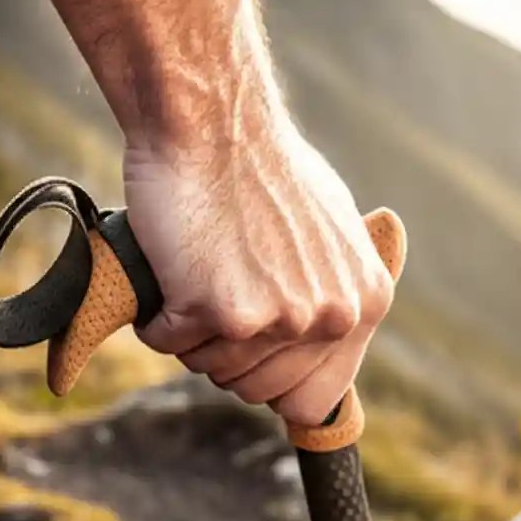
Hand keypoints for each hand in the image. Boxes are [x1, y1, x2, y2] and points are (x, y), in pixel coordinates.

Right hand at [123, 125, 394, 425]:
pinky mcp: (221, 311)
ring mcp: (278, 318)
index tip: (250, 354)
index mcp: (365, 303)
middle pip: (256, 390)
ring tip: (194, 269)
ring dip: (190, 331)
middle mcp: (330, 318)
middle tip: (211, 291)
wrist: (215, 122)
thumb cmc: (262, 164)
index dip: (273, 381)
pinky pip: (168, 343)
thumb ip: (334, 287)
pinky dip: (156, 314)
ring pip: (210, 368)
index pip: (316, 399)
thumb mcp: (331, 227)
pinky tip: (169, 265)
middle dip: (226, 351)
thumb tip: (327, 328)